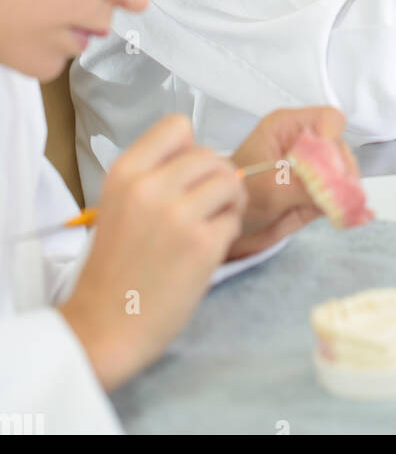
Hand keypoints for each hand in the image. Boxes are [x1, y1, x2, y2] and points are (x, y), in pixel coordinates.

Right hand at [59, 115, 245, 391]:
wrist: (104, 327)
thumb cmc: (113, 267)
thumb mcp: (119, 204)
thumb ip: (153, 176)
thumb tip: (201, 158)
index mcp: (125, 173)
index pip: (177, 126)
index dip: (191, 148)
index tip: (187, 174)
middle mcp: (151, 187)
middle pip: (210, 155)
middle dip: (216, 177)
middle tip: (208, 204)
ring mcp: (179, 216)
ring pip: (230, 181)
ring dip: (230, 200)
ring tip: (213, 222)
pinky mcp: (203, 246)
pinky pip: (235, 219)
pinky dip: (230, 230)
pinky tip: (210, 247)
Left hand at [227, 106, 354, 259]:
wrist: (225, 226)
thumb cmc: (236, 197)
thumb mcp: (269, 189)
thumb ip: (305, 185)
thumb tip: (338, 188)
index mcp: (287, 127)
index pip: (328, 119)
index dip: (334, 140)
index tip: (332, 167)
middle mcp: (302, 143)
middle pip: (340, 146)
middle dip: (343, 171)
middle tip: (339, 194)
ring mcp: (311, 168)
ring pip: (344, 171)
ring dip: (346, 190)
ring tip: (340, 208)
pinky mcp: (316, 190)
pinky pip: (341, 193)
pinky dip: (346, 204)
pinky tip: (345, 214)